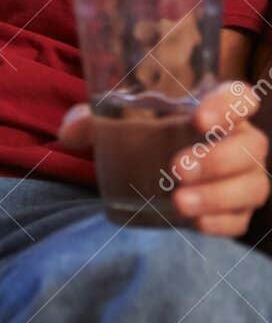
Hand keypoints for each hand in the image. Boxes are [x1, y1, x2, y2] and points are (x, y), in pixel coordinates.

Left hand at [60, 81, 269, 236]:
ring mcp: (242, 178)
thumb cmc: (138, 138)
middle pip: (252, 146)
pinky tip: (197, 225)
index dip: (228, 105)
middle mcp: (237, 141)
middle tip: (175, 169)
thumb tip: (70, 132)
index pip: (239, 97)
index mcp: (214, 110)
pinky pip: (242, 220)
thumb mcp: (110, 124)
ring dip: (219, 195)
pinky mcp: (235, 211)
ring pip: (254, 185)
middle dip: (218, 159)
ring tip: (179, 203)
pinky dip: (223, 223)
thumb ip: (88, 121)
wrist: (144, 174)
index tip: (199, 120)